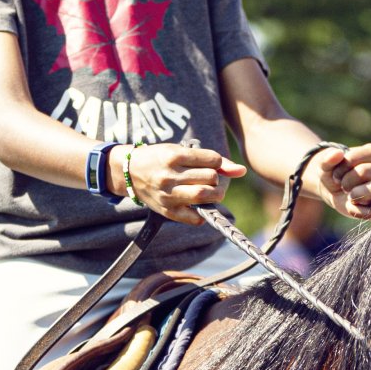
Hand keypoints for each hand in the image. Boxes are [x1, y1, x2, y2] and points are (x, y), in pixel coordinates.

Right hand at [124, 143, 247, 223]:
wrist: (129, 172)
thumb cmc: (159, 159)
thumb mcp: (180, 151)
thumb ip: (210, 159)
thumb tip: (241, 170)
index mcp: (173, 156)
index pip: (212, 160)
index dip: (218, 162)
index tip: (212, 164)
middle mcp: (170, 176)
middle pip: (210, 178)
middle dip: (216, 179)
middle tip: (211, 179)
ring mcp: (168, 195)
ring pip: (204, 196)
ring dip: (214, 195)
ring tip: (210, 191)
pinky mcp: (166, 210)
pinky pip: (194, 218)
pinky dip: (203, 214)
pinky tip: (199, 206)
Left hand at [311, 142, 370, 219]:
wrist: (333, 189)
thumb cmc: (334, 171)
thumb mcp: (326, 163)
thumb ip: (328, 158)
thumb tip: (337, 154)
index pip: (357, 157)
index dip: (342, 166)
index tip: (337, 171)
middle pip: (364, 172)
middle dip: (347, 180)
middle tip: (343, 184)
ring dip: (355, 194)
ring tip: (349, 195)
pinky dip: (355, 210)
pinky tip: (350, 205)